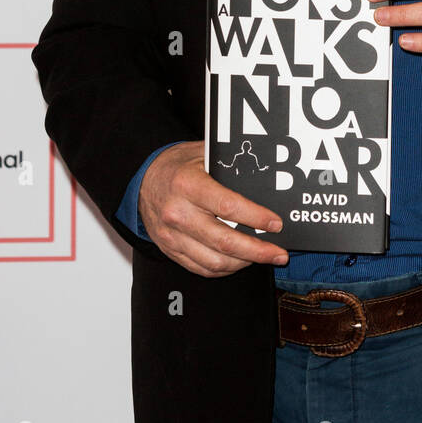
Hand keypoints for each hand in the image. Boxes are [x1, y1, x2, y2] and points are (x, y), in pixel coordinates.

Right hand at [138, 140, 288, 276]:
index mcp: (187, 185)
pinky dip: (224, 269)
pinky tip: (239, 262)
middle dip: (258, 251)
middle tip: (279, 253)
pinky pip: (201, 268)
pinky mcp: (171, 250)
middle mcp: (179, 213)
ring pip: (215, 261)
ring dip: (244, 263)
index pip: (228, 206)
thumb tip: (262, 180)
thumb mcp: (202, 154)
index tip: (275, 224)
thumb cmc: (176, 166)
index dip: (256, 218)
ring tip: (262, 257)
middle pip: (224, 241)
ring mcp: (173, 236)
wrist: (142, 180)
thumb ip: (229, 166)